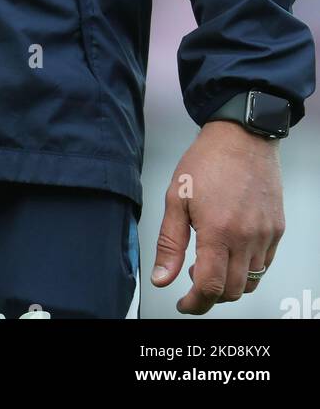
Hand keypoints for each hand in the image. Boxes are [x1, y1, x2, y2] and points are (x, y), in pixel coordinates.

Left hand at [151, 121, 284, 313]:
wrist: (242, 136)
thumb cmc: (207, 161)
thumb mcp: (177, 198)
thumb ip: (169, 243)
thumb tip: (162, 279)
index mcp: (218, 231)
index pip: (210, 286)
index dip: (195, 303)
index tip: (184, 304)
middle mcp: (246, 238)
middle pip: (232, 290)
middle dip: (210, 295)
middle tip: (192, 278)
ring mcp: (265, 235)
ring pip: (251, 281)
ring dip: (229, 283)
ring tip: (210, 261)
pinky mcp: (277, 229)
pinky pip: (264, 264)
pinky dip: (247, 269)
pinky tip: (230, 251)